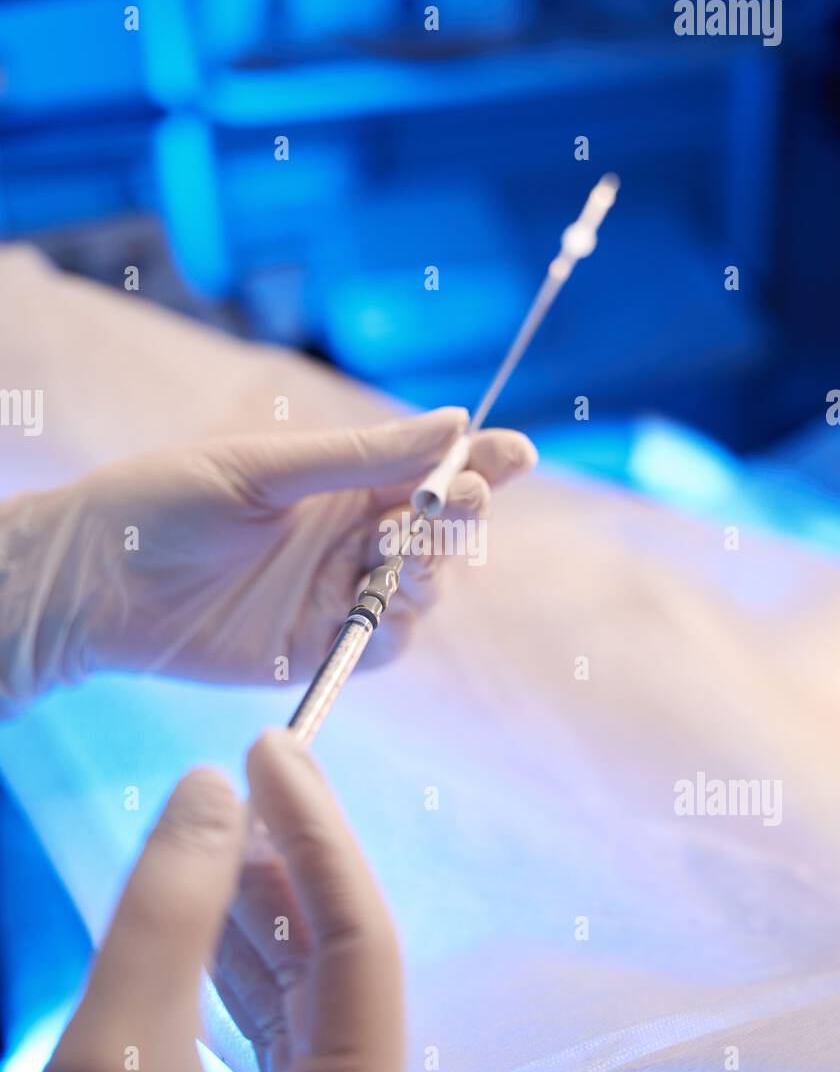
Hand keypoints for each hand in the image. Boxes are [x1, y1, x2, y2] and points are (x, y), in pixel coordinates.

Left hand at [0, 408, 534, 708]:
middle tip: (457, 504)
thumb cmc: (160, 503)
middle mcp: (348, 537)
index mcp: (339, 481)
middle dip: (461, 517)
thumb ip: (355, 457)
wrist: (93, 583)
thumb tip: (451, 422)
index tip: (514, 454)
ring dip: (431, 575)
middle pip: (438, 532)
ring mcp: (335, 594)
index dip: (479, 462)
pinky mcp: (314, 649)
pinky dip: (393, 632)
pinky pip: (380, 647)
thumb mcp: (259, 468)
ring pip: (421, 592)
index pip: (427, 469)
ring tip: (407, 558)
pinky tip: (383, 612)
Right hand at [0, 730, 408, 1071]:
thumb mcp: (115, 1064)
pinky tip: (192, 934)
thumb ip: (167, 921)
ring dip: (250, 919)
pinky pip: (254, 1049)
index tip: (272, 745)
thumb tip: (213, 790)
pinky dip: (222, 980)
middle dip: (284, 870)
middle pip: (332, 975)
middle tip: (238, 786)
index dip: (316, 832)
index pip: (360, 944)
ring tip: (211, 841)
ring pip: (291, 1011)